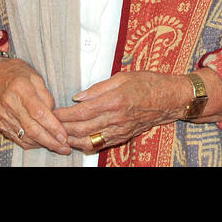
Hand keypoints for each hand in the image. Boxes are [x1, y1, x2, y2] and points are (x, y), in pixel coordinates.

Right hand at [0, 58, 69, 154]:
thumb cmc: (16, 73)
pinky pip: (17, 139)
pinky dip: (31, 144)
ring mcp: (4, 116)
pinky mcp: (0, 124)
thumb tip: (54, 114)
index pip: (38, 112)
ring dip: (43, 144)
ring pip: (25, 137)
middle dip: (50, 141)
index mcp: (21, 89)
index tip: (64, 136)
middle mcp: (10, 104)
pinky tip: (42, 143)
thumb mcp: (34, 76)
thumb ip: (46, 95)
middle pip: (32, 129)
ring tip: (57, 147)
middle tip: (65, 148)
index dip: (52, 126)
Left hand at [54, 71, 188, 153]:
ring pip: (90, 141)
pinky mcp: (124, 136)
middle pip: (83, 129)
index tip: (52, 112)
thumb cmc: (148, 83)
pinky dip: (87, 144)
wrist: (170, 99)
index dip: (64, 114)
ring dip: (72, 140)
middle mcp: (116, 118)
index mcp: (114, 101)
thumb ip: (98, 88)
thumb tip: (78, 96)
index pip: (82, 111)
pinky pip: (102, 144)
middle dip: (64, 128)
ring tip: (60, 135)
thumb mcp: (122, 77)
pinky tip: (77, 141)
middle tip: (50, 125)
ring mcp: (120, 130)